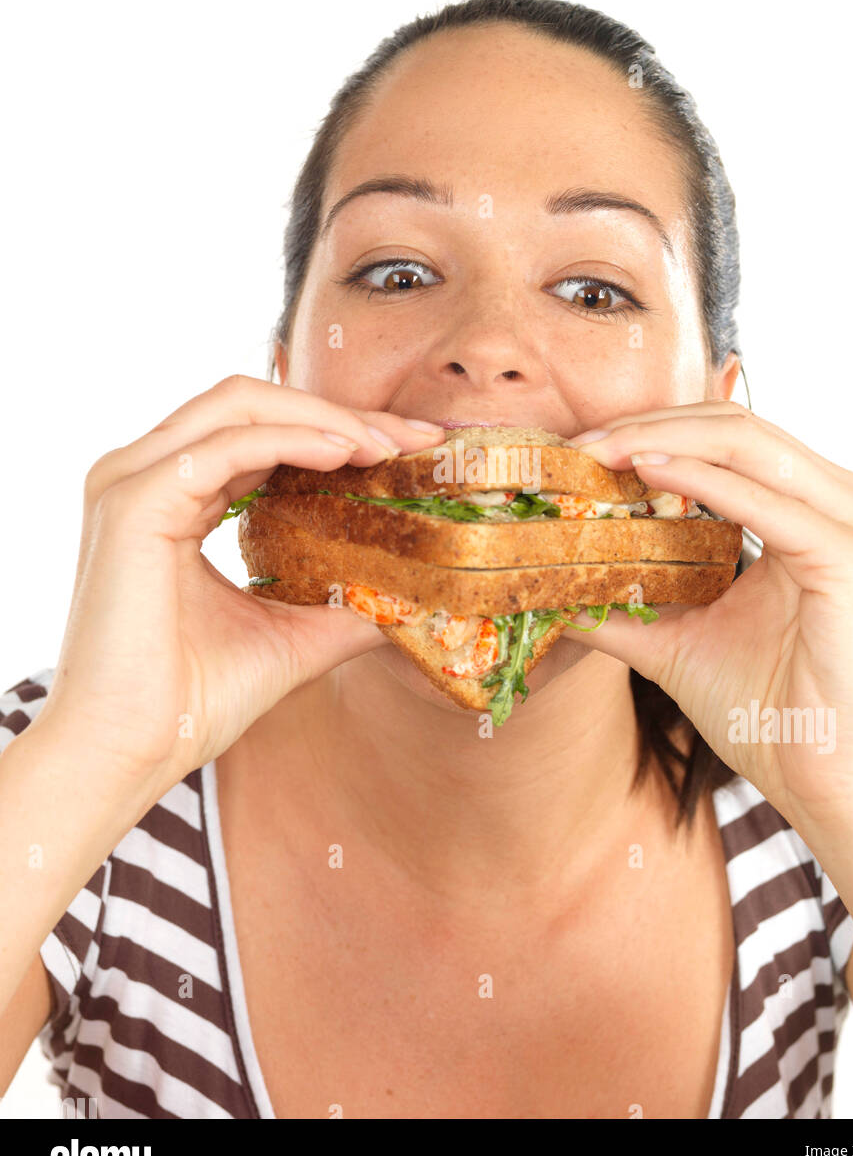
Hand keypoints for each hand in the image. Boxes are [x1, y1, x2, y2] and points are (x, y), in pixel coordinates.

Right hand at [40, 374, 443, 788]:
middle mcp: (144, 475)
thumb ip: (345, 604)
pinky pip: (224, 446)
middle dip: (339, 410)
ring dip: (322, 416)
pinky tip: (344, 454)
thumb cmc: (193, 700)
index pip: (260, 433)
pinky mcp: (133, 502)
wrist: (133, 751)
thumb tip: (418, 594)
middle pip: (251, 403)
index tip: (411, 446)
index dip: (337, 428)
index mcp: (171, 497)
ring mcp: (131, 482)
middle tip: (414, 437)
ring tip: (386, 445)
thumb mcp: (290, 636)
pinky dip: (290, 439)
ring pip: (238, 406)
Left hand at [564, 401, 852, 824]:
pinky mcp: (848, 557)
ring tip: (598, 450)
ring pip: (748, 444)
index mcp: (808, 510)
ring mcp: (851, 524)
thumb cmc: (764, 712)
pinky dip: (703, 480)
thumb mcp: (675, 642)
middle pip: (735, 426)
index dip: (650, 430)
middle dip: (648, 425)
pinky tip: (647, 474)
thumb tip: (545, 587)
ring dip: (665, 439)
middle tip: (578, 442)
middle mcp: (838, 502)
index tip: (578, 446)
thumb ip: (621, 605)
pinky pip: (765, 500)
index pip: (725, 439)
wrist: (820, 782)